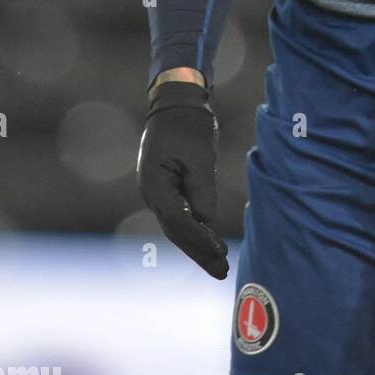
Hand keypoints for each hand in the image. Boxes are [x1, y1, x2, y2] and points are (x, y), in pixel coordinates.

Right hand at [137, 80, 229, 277]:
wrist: (176, 102)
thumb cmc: (188, 124)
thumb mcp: (199, 155)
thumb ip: (201, 188)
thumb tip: (205, 218)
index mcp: (155, 185)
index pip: (178, 222)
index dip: (200, 240)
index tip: (220, 253)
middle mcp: (152, 193)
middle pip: (176, 231)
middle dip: (199, 252)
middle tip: (222, 272)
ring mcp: (158, 191)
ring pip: (178, 226)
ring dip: (198, 245)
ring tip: (219, 265)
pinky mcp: (168, 188)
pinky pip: (181, 215)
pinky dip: (196, 229)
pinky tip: (210, 242)